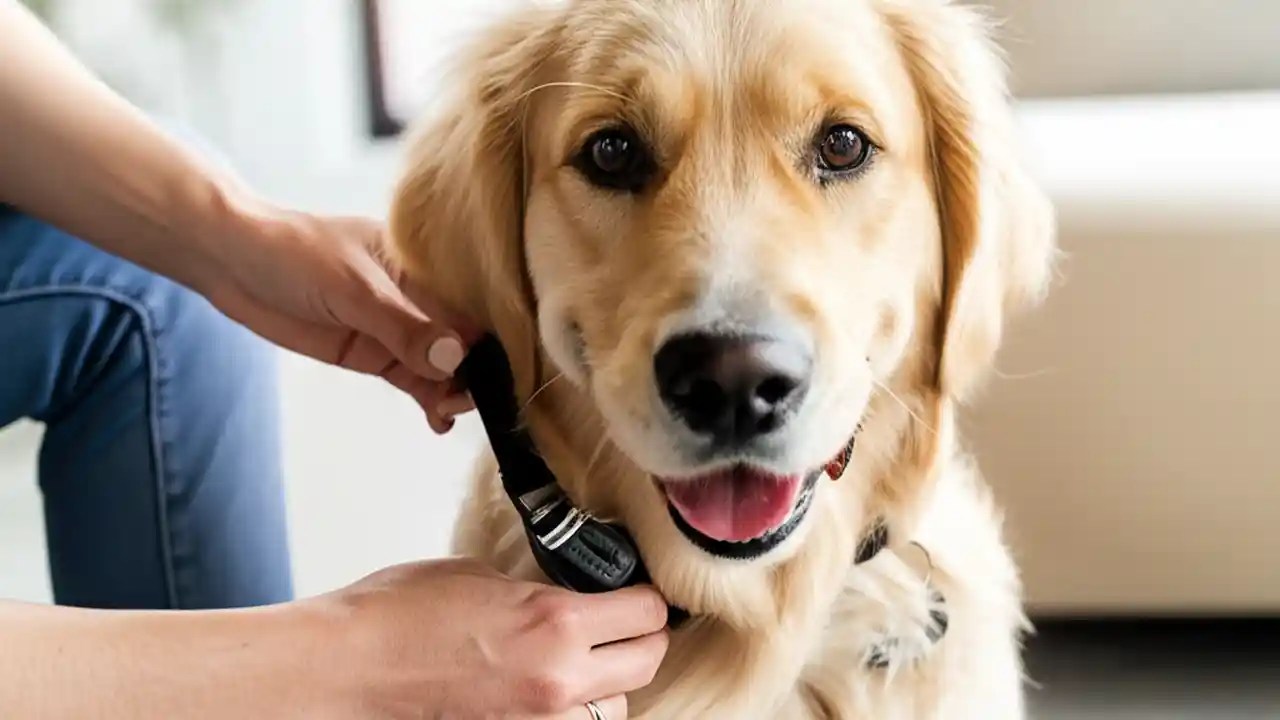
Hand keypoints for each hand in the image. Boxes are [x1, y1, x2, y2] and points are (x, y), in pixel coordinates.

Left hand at [198, 196, 475, 432]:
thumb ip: (403, 326)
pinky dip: (428, 399)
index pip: (470, 304)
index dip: (488, 338)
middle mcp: (417, 295)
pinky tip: (438, 420)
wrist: (231, 261)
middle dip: (472, 371)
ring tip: (447, 412)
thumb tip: (454, 358)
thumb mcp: (353, 289)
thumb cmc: (293, 254)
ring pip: (440, 364)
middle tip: (464, 400)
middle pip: (462, 338)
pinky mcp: (373, 352)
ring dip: (450, 390)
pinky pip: (413, 379)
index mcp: (422, 264)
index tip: (497, 373)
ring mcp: (396, 327)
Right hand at [306, 558, 668, 718]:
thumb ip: (537, 591)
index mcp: (555, 622)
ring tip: (585, 662)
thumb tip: (568, 596)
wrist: (346, 668)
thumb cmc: (397, 616)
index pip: (647, 613)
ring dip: (610, 684)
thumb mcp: (480, 576)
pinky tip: (552, 690)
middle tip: (626, 622)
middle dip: (641, 638)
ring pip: (616, 708)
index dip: (646, 598)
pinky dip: (573, 710)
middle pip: (647, 664)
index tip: (636, 592)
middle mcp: (560, 680)